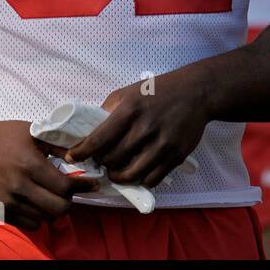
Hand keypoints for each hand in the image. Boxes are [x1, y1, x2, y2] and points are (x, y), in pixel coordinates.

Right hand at [0, 106, 98, 230]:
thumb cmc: (4, 135)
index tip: (92, 184)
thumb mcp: (34, 132)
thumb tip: (81, 155)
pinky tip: (37, 202)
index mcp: (30, 165)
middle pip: (58, 208)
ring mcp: (7, 201)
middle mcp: (19, 186)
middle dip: (69, 200)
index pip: (65, 187)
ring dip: (53, 208)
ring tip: (53, 195)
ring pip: (44, 218)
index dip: (83, 186)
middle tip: (70, 191)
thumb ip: (59, 144)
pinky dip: (37, 216)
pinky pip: (28, 223)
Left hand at [65, 74, 210, 188]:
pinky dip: (141, 179)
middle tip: (100, 161)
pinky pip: (152, 178)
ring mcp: (162, 143)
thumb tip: (88, 130)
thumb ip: (108, 110)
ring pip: (131, 174)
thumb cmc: (157, 91)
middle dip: (101, 163)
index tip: (73, 157)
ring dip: (118, 176)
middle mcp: (145, 128)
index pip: (98, 140)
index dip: (81, 152)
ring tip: (116, 171)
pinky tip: (138, 171)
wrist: (196, 92)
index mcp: (130, 110)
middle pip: (112, 159)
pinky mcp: (176, 155)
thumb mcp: (128, 92)